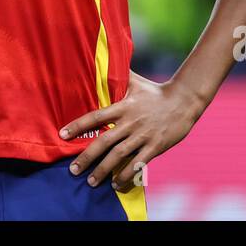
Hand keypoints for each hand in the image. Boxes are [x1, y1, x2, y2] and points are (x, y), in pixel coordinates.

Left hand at [59, 71, 204, 191]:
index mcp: (123, 106)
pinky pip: (138, 164)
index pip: (96, 116)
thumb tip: (102, 61)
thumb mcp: (135, 82)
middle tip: (73, 170)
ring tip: (91, 182)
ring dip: (103, 170)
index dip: (78, 125)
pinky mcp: (155, 146)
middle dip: (87, 157)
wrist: (184, 101)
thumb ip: (118, 76)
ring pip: (119, 156)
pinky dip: (126, 175)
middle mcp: (130, 122)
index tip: (62, 135)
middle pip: (104, 141)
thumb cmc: (155, 91)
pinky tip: (116, 184)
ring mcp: (143, 135)